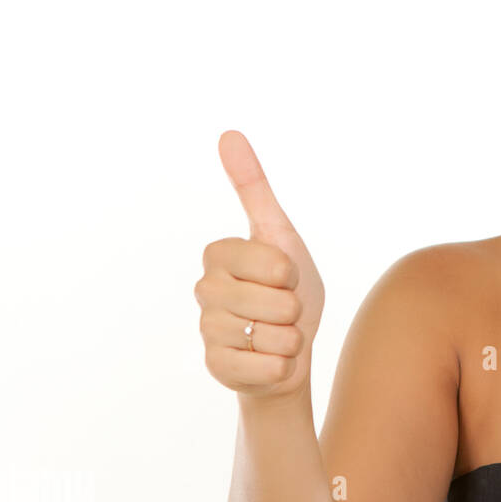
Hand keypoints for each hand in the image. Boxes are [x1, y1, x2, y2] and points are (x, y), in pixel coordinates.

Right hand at [194, 130, 325, 399]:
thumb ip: (254, 187)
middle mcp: (204, 290)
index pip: (275, 263)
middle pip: (278, 302)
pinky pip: (272, 367)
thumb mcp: (279, 234)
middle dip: (295, 309)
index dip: (292, 273)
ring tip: (274, 334)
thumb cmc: (286, 289)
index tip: (284, 276)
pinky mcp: (217, 368)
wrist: (286, 350)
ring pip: (277, 336)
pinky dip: (283, 366)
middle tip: (282, 309)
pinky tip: (267, 360)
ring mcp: (208, 331)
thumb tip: (228, 133)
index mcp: (218, 254)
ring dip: (290, 338)